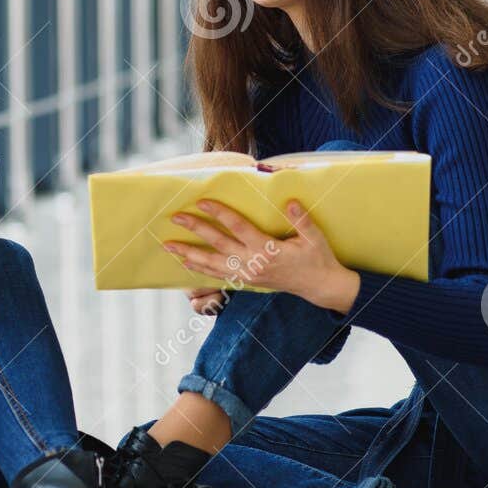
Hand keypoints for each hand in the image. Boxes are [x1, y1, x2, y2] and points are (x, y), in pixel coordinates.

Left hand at [163, 199, 359, 311]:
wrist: (318, 287)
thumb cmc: (317, 258)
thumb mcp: (315, 238)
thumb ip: (301, 220)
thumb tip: (289, 201)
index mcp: (268, 250)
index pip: (238, 228)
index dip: (219, 214)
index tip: (202, 202)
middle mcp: (253, 263)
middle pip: (218, 244)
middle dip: (195, 230)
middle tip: (176, 217)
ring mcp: (248, 275)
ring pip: (213, 264)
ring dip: (189, 254)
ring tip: (169, 246)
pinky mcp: (246, 282)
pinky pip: (218, 275)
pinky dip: (200, 269)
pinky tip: (186, 263)